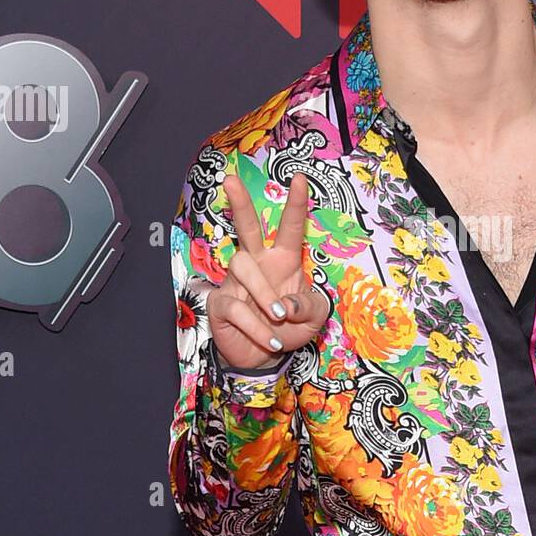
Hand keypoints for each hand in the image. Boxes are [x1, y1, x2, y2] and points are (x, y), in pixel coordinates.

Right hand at [207, 170, 329, 370]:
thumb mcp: (314, 318)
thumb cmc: (289, 328)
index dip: (296, 203)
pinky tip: (269, 339)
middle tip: (230, 180)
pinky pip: (235, 307)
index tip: (300, 178)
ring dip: (264, 293)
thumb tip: (286, 304)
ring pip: (242, 267)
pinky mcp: (221, 304)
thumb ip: (309, 306)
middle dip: (239, 204)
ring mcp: (236, 282)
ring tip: (279, 317)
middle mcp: (258, 264)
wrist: (264, 357)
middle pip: (246, 227)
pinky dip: (256, 325)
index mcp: (284, 261)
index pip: (290, 227)